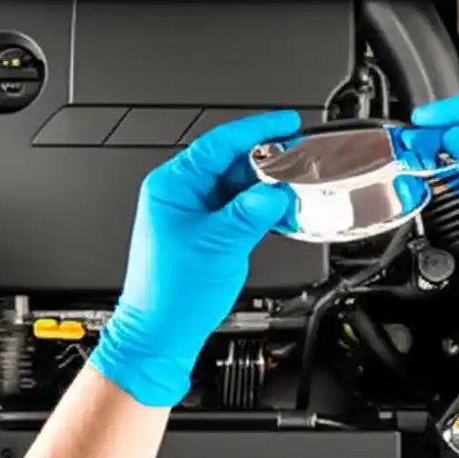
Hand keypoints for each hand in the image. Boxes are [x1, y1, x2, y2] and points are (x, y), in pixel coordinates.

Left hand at [90, 111, 298, 405]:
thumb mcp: (217, 245)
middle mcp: (180, 194)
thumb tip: (275, 191)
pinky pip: (238, 209)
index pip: (217, 144)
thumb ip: (249, 213)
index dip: (255, 130)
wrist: (160, 333)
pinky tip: (279, 214)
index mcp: (171, 186)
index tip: (284, 123)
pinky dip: (260, 210)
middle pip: (230, 162)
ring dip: (265, 188)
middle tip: (297, 160)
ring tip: (292, 191)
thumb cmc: (170, 293)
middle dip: (266, 161)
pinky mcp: (207, 231)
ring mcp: (194, 213)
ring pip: (237, 186)